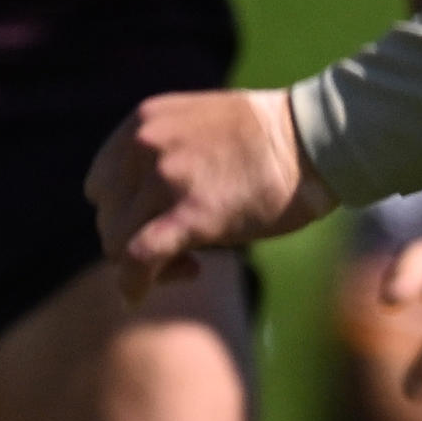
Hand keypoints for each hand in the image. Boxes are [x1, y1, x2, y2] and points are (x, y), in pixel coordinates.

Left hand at [92, 85, 321, 286]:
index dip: (122, 214)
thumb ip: (161, 155)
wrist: (320, 139)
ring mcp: (166, 177)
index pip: (101, 185)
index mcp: (143, 124)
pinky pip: (140, 257)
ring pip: (119, 240)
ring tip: (190, 265)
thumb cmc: (269, 141)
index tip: (155, 225)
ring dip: (146, 264)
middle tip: (178, 252)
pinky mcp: (193, 213)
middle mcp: (145, 145)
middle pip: (107, 215)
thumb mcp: (196, 130)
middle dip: (133, 240)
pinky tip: (137, 296)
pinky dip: (133, 283)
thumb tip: (139, 203)